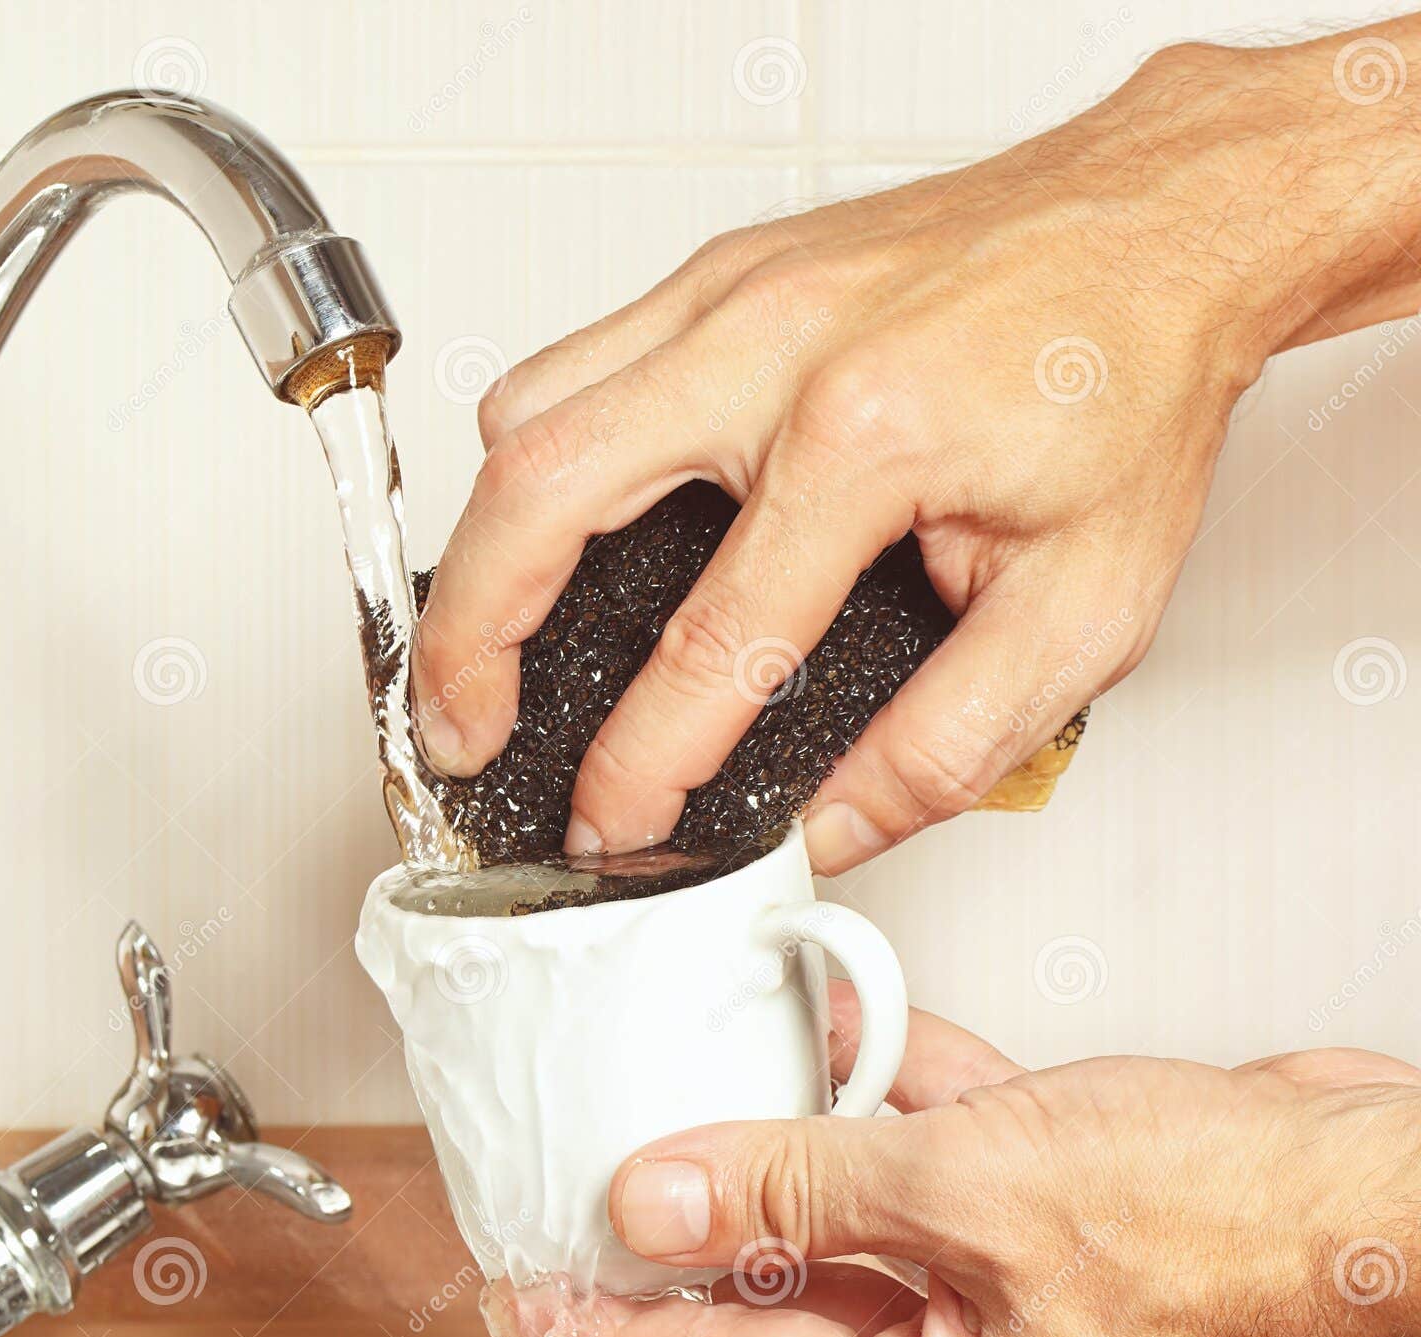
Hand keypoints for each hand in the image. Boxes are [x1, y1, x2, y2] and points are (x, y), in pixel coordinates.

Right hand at [415, 26, 1420, 870]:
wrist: (1159, 227)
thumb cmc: (1128, 383)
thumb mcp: (1087, 605)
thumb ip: (950, 740)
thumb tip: (833, 827)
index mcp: (870, 436)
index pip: (711, 642)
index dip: (644, 762)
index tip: (618, 823)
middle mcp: (775, 345)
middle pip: (541, 494)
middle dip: (469, 640)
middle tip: (460, 732)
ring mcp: (731, 292)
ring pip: (527, 416)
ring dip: (487, 546)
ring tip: (485, 646)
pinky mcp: (719, 274)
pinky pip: (571, 366)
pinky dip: (534, 462)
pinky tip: (555, 527)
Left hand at [501, 989, 1420, 1336]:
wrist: (1381, 1177)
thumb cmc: (1228, 1228)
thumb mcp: (967, 1196)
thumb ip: (799, 1193)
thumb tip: (665, 1199)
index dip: (620, 1331)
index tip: (533, 1309)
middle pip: (787, 1288)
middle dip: (697, 1219)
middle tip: (592, 1185)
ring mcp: (1011, 1284)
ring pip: (860, 1208)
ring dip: (796, 1134)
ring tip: (702, 1082)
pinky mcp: (1049, 1209)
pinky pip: (935, 1152)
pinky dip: (892, 1091)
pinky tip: (841, 1028)